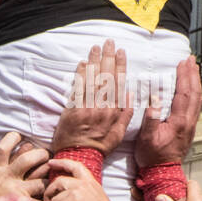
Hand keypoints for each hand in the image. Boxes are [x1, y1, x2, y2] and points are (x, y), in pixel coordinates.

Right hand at [0, 132, 49, 200]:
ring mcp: (16, 188)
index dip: (13, 138)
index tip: (20, 137)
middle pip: (27, 158)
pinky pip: (39, 197)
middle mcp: (7, 175)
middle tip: (44, 156)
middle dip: (39, 154)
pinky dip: (45, 199)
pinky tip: (48, 200)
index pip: (4, 148)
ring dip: (48, 173)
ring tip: (52, 174)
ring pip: (40, 175)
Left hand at [42, 159, 112, 200]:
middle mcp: (83, 183)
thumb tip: (74, 195)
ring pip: (54, 199)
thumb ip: (85, 192)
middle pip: (58, 181)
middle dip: (48, 193)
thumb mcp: (96, 198)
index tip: (50, 162)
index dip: (61, 163)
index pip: (74, 166)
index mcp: (90, 181)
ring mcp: (77, 192)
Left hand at [51, 40, 132, 154]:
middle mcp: (101, 107)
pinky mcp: (72, 111)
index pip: (118, 83)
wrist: (80, 158)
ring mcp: (86, 108)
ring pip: (92, 80)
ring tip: (95, 47)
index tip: (121, 52)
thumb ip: (125, 114)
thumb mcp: (118, 134)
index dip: (120, 65)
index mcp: (113, 111)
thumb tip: (129, 94)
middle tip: (108, 42)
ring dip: (94, 61)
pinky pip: (77, 89)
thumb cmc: (100, 147)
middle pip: (105, 77)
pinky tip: (83, 63)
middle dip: (108, 57)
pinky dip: (80, 75)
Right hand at [135, 56, 201, 168]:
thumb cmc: (151, 157)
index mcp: (178, 122)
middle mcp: (188, 122)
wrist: (161, 173)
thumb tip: (153, 102)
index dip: (183, 77)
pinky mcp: (189, 129)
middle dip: (192, 75)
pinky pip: (195, 106)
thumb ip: (150, 120)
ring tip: (193, 69)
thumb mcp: (145, 140)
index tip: (182, 63)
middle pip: (194, 93)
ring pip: (197, 99)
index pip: (183, 94)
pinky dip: (195, 93)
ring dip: (195, 82)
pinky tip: (192, 88)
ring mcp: (190, 125)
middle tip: (190, 60)